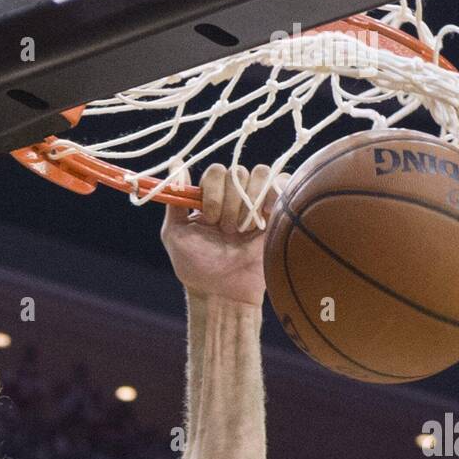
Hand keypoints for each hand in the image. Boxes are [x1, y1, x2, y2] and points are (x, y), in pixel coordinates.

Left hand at [160, 163, 285, 306]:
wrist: (223, 293)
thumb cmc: (197, 269)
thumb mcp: (175, 235)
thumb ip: (175, 200)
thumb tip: (176, 164)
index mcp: (211, 198)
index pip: (216, 171)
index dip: (213, 192)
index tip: (210, 219)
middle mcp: (234, 196)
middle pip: (238, 172)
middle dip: (231, 203)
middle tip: (228, 231)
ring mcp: (257, 203)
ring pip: (260, 174)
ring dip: (250, 202)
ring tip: (244, 230)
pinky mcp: (278, 211)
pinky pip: (283, 182)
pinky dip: (275, 193)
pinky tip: (263, 218)